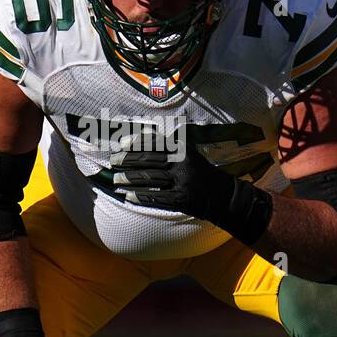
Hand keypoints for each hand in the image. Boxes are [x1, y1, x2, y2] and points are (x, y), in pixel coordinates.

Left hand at [106, 142, 273, 245]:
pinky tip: (127, 196)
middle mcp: (182, 163)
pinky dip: (140, 197)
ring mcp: (182, 182)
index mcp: (183, 150)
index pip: (155, 142)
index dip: (136, 142)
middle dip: (128, 160)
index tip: (121, 144)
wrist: (223, 196)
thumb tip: (142, 137)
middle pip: (149, 160)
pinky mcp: (181, 199)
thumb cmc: (201, 173)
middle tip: (113, 161)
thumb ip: (169, 147)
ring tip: (115, 179)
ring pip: (149, 178)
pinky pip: (155, 197)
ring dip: (129, 179)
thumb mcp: (189, 154)